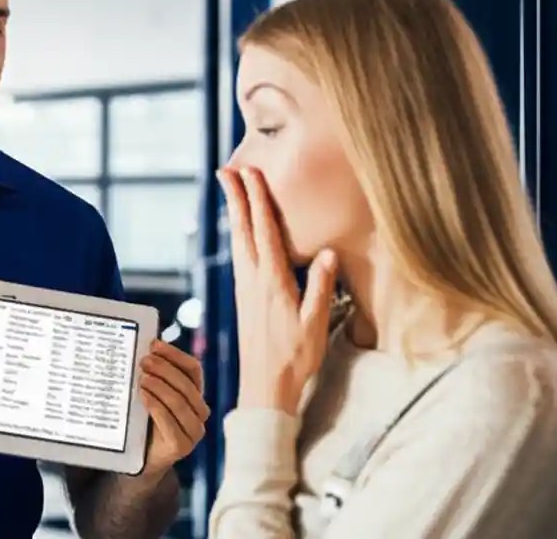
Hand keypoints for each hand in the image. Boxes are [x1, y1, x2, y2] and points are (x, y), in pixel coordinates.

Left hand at [138, 339, 209, 478]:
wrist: (141, 458)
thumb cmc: (146, 420)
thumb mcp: (151, 394)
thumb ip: (153, 375)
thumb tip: (144, 348)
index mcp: (195, 394)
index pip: (193, 369)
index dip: (175, 355)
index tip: (154, 344)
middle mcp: (199, 412)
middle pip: (186, 385)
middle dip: (164, 370)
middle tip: (144, 361)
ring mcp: (193, 432)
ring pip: (180, 403)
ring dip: (160, 387)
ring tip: (142, 379)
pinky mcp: (181, 447)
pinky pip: (171, 424)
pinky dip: (157, 407)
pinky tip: (143, 396)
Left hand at [217, 166, 338, 413]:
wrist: (264, 387)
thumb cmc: (294, 358)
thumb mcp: (315, 324)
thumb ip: (321, 288)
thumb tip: (329, 253)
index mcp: (272, 282)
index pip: (265, 232)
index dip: (258, 200)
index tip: (250, 174)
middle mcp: (253, 280)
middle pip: (244, 230)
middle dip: (237, 198)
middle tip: (227, 170)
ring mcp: (245, 289)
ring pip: (238, 242)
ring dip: (235, 214)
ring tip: (230, 191)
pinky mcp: (243, 298)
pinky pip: (239, 257)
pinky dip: (239, 236)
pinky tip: (239, 233)